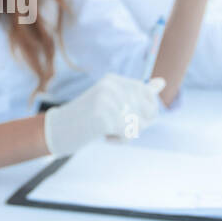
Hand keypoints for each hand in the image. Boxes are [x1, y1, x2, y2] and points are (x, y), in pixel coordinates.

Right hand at [43, 74, 165, 157]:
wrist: (58, 130)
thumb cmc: (87, 119)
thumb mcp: (113, 102)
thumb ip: (137, 93)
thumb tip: (163, 82)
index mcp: (113, 80)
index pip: (147, 93)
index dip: (149, 110)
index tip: (135, 119)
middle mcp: (111, 87)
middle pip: (147, 109)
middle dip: (140, 124)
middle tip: (120, 129)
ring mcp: (106, 101)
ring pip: (139, 123)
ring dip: (128, 133)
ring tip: (110, 132)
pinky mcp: (103, 117)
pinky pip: (128, 133)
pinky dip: (120, 140)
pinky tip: (106, 138)